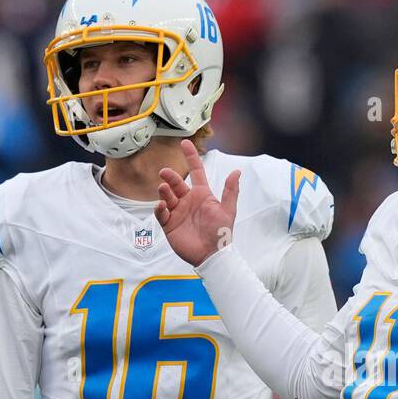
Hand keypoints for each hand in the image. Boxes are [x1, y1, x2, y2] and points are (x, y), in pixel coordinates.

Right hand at [154, 138, 240, 266]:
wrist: (212, 256)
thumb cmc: (222, 233)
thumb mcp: (228, 211)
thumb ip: (230, 191)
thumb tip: (237, 171)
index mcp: (202, 195)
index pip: (196, 172)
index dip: (190, 157)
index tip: (184, 143)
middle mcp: (188, 201)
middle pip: (176, 183)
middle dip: (170, 177)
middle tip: (165, 173)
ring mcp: (178, 212)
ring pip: (167, 196)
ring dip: (164, 191)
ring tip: (164, 189)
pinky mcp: (169, 224)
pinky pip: (161, 213)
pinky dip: (160, 208)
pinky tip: (162, 206)